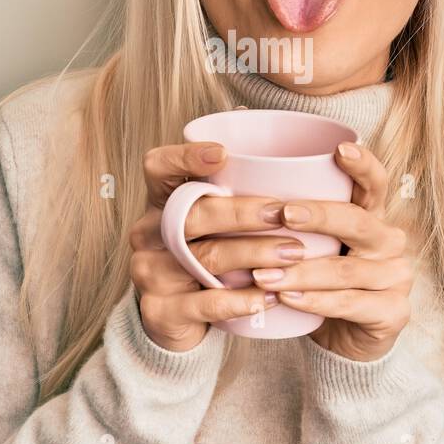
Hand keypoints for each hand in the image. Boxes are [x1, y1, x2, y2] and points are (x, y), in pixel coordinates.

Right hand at [130, 141, 294, 351]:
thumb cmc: (209, 255)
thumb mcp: (213, 218)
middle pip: (193, 215)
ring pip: (204, 259)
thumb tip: (258, 122)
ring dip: (254, 255)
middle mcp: (148, 232)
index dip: (186, 157)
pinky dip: (241, 301)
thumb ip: (232, 182)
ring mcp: (149, 272)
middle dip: (243, 213)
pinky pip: (204, 304)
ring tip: (295, 252)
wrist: (180, 320)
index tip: (224, 154)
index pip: (158, 166)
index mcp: (161, 201)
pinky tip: (271, 297)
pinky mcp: (160, 311)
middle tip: (284, 212)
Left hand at [250, 142, 413, 361]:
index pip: (375, 183)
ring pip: (347, 269)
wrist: (344, 339)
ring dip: (303, 271)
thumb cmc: (319, 281)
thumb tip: (241, 168)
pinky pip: (351, 303)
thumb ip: (293, 216)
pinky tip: (287, 298)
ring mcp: (396, 277)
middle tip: (283, 213)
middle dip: (319, 215)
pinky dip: (316, 301)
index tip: (339, 149)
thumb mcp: (310, 245)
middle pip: (358, 222)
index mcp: (372, 217)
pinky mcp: (394, 312)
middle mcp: (390, 242)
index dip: (362, 165)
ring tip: (264, 273)